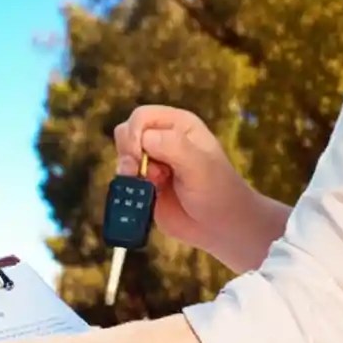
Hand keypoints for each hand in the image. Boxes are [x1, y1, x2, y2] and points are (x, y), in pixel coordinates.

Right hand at [114, 105, 283, 270]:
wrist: (219, 225)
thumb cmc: (217, 191)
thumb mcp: (200, 166)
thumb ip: (174, 147)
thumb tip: (144, 139)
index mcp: (179, 125)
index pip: (141, 117)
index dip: (134, 135)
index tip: (139, 157)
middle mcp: (163, 139)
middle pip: (126, 132)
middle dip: (128, 152)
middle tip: (140, 171)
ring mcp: (152, 161)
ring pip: (123, 155)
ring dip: (128, 170)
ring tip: (148, 184)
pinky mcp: (145, 182)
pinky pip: (124, 177)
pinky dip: (128, 185)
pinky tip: (145, 193)